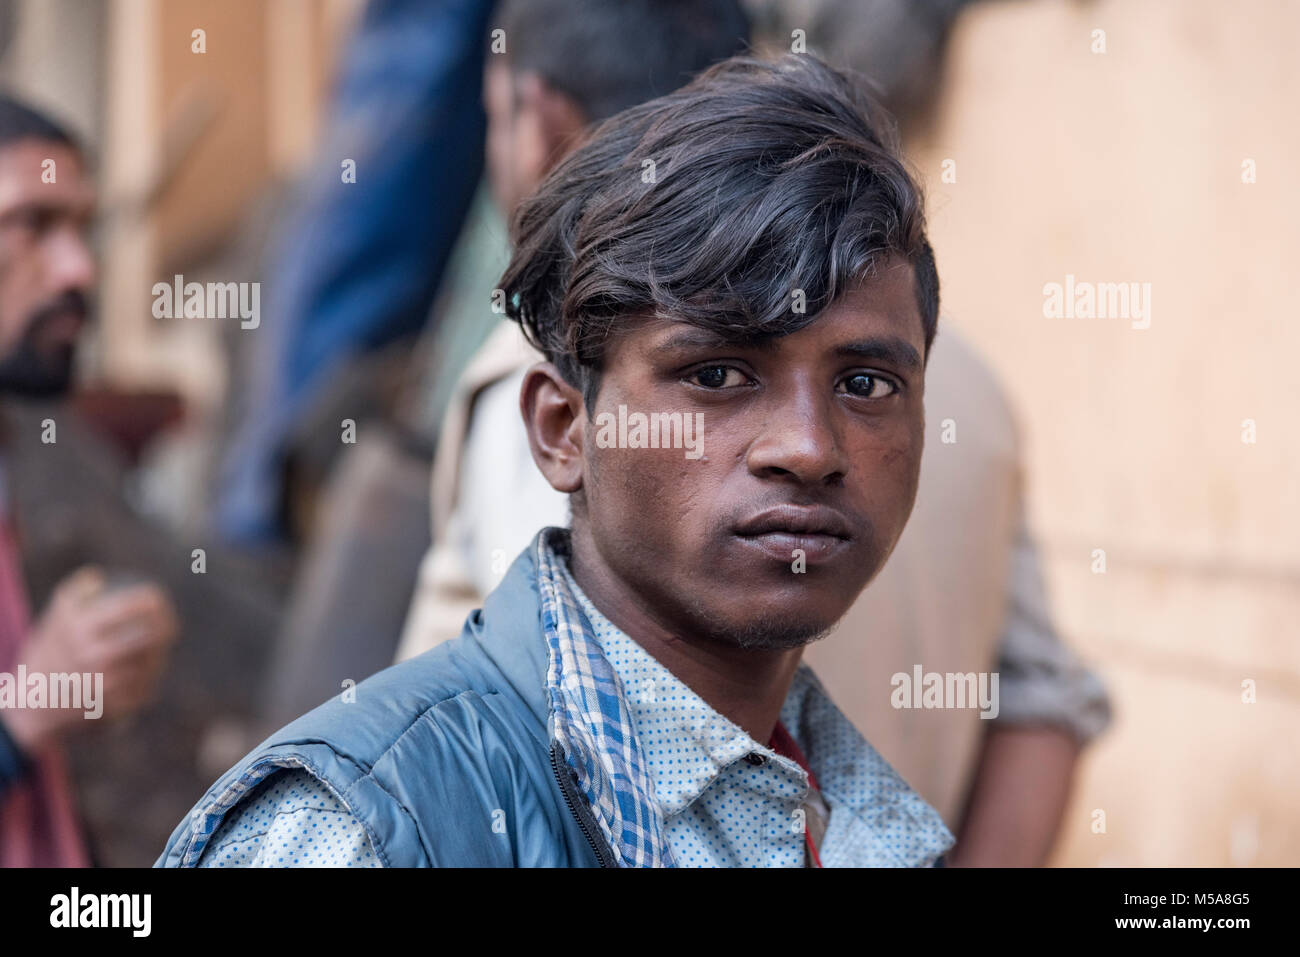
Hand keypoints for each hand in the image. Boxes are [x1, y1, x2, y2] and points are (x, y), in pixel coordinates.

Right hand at [3, 566, 177, 754]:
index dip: (155, 599)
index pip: (135, 606)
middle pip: (154, 634)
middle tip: (168, 620)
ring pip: (154, 661)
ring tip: (159, 643)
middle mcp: (94, 655)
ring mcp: (106, 683)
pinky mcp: (116, 705)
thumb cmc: (52, 648)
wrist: (35, 699)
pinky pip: (147, 684)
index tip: (159, 597)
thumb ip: (79, 590)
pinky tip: (150, 666)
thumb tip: (100, 575)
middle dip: (167, 624)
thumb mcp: (57, 615)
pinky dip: (150, 675)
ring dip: (160, 651)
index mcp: (81, 629)